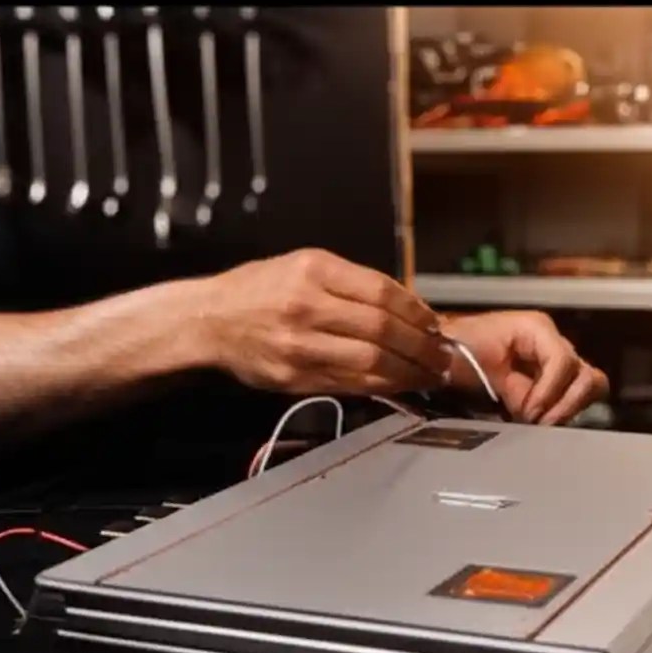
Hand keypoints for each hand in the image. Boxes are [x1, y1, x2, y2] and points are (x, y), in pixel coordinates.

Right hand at [199, 249, 451, 394]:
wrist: (208, 321)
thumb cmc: (258, 290)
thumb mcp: (302, 265)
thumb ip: (351, 284)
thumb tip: (406, 306)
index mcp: (314, 271)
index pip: (383, 292)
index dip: (417, 311)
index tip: (434, 323)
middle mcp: (307, 307)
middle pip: (383, 330)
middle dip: (422, 346)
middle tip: (443, 355)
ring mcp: (301, 346)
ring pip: (371, 363)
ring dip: (409, 372)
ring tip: (429, 374)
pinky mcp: (295, 377)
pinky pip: (350, 385)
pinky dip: (381, 386)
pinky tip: (399, 384)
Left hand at [439, 310, 608, 424]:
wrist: (445, 351)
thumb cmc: (459, 349)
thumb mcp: (482, 366)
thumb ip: (514, 388)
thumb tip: (534, 414)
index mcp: (537, 328)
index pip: (563, 360)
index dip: (549, 391)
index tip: (529, 414)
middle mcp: (554, 342)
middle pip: (586, 375)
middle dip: (566, 403)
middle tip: (540, 423)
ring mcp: (557, 361)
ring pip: (590, 385)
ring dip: (569, 408)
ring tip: (543, 423)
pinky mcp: (554, 380)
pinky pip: (575, 397)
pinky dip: (563, 410)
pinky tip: (541, 421)